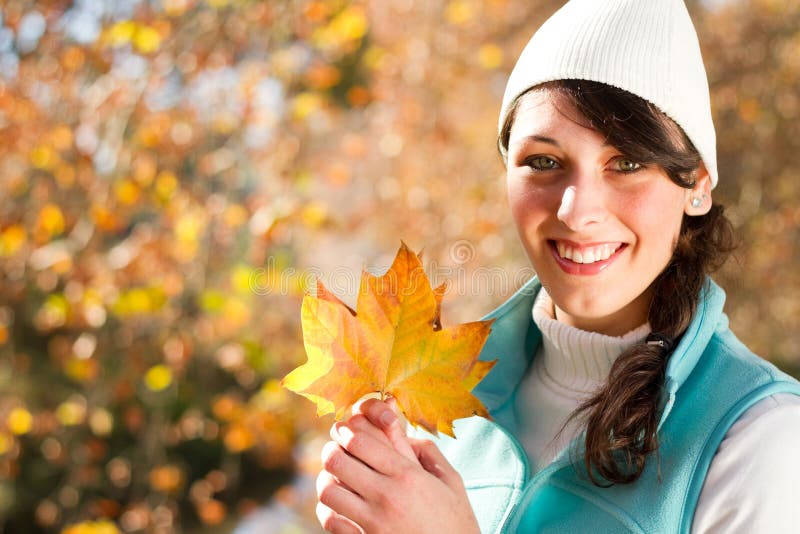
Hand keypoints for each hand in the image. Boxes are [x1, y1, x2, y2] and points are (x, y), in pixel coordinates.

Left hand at [315, 398, 479, 533]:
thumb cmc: (456, 522)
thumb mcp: (451, 482)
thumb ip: (427, 452)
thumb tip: (401, 430)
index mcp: (408, 475)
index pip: (359, 441)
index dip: (345, 431)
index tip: (344, 430)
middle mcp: (387, 496)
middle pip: (336, 461)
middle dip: (331, 450)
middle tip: (335, 450)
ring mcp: (373, 522)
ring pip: (328, 491)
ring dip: (327, 480)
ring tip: (335, 478)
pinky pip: (331, 521)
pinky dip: (328, 510)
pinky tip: (339, 506)